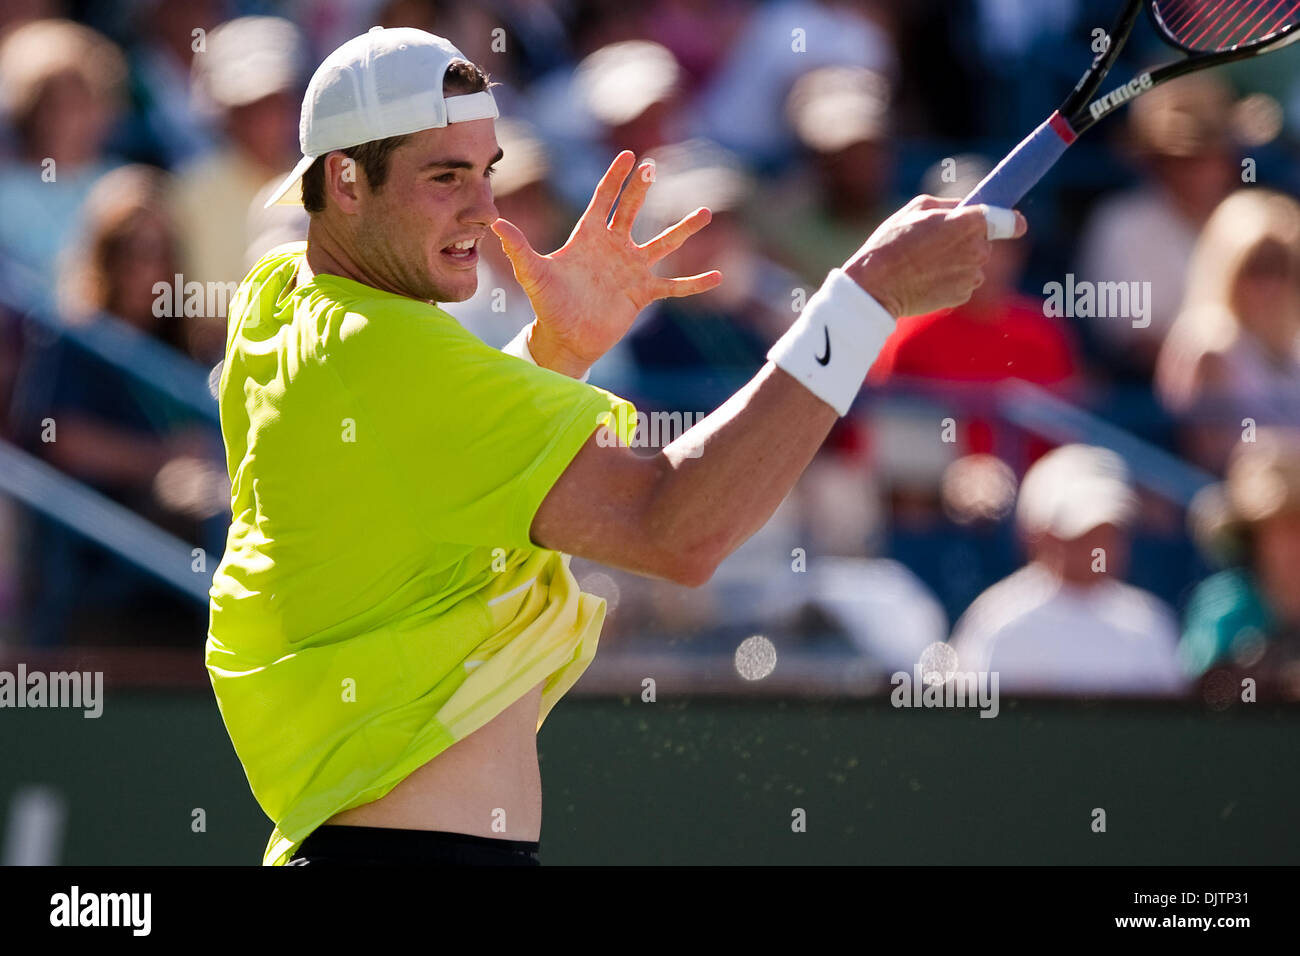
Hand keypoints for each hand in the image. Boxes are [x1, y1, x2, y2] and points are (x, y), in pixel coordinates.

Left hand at [491, 151, 722, 375]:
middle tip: (653, 167)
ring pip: (662, 243)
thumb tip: (494, 225)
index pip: (604, 200)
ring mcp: (631, 269)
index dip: (615, 178)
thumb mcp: (532, 274)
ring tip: (706, 212)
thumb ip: (518, 248)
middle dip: (642, 190)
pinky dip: (695, 283)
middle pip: (632, 211)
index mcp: (589, 237)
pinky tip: (719, 277)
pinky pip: (674, 286)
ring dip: (682, 229)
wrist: (565, 337)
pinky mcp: (643, 293)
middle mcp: (614, 248)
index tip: (629, 156)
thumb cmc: (548, 304)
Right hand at [842, 197, 1027, 318]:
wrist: (876, 286)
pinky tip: (927, 278)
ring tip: (926, 263)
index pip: (1009, 221)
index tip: (1015, 224)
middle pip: (985, 243)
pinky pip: (964, 283)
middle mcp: (977, 250)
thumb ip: (949, 205)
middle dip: (968, 241)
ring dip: (958, 262)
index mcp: (969, 222)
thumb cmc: (891, 243)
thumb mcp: (915, 208)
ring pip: (974, 264)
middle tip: (937, 243)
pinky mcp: (963, 296)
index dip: (1012, 222)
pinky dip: (951, 280)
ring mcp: (971, 275)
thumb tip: (965, 208)